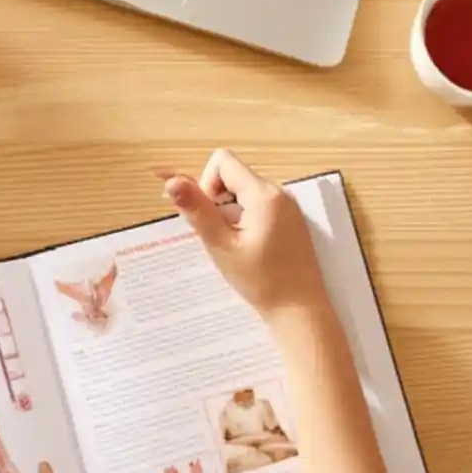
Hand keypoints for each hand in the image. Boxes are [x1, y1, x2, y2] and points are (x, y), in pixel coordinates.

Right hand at [159, 149, 328, 318]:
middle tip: (219, 235)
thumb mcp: (221, 246)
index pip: (222, 161)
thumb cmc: (261, 281)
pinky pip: (259, 203)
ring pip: (244, 190)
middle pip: (233, 175)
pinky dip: (245, 217)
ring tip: (235, 244)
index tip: (210, 217)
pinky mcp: (291, 218)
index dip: (206, 184)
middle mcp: (279, 192)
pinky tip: (248, 246)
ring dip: (230, 211)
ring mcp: (288, 205)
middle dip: (217, 200)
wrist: (300, 310)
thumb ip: (197, 210)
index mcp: (264, 194)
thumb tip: (171, 182)